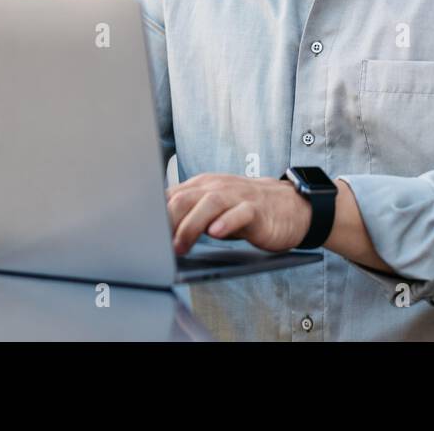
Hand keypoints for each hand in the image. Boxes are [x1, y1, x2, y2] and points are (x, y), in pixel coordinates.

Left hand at [165, 173, 311, 254]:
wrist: (290, 206)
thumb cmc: (246, 210)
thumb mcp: (213, 209)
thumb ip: (189, 215)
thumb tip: (159, 234)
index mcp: (202, 186)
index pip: (171, 197)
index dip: (155, 217)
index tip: (142, 236)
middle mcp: (217, 187)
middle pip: (185, 198)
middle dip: (168, 222)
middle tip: (158, 247)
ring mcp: (238, 196)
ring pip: (210, 203)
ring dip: (191, 225)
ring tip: (181, 246)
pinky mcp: (257, 210)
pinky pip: (240, 213)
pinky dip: (227, 222)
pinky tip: (216, 232)